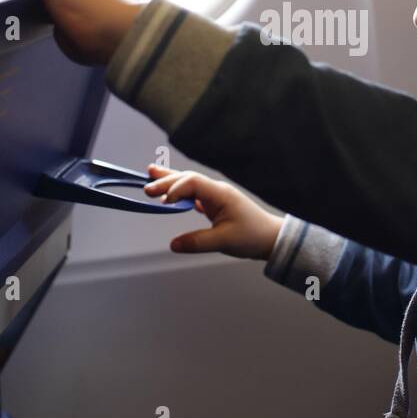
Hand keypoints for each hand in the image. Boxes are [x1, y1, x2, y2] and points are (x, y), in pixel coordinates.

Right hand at [143, 164, 282, 260]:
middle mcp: (217, 190)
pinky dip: (179, 191)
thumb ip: (197, 242)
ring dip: (171, 180)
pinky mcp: (215, 204)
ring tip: (151, 173)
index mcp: (220, 194)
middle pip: (187, 179)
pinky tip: (169, 193)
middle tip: (146, 187)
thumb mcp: (224, 241)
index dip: (175, 189)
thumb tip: (173, 244)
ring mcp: (216, 196)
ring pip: (189, 183)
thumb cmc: (252, 236)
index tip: (162, 202)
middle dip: (167, 181)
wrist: (270, 238)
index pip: (193, 183)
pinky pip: (193, 193)